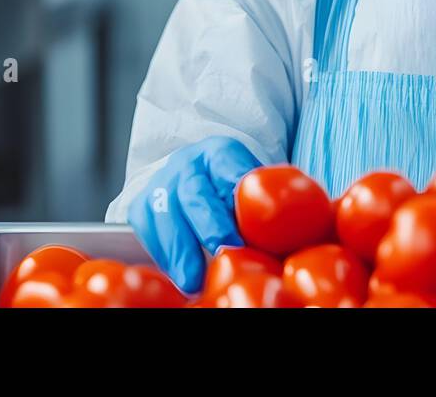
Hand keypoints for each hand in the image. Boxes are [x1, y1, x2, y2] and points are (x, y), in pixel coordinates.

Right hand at [127, 136, 260, 292]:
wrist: (197, 178)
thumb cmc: (234, 191)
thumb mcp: (254, 187)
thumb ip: (269, 203)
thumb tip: (293, 237)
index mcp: (221, 153)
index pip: (228, 167)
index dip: (235, 198)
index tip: (242, 232)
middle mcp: (188, 164)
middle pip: (195, 194)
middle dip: (209, 226)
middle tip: (224, 252)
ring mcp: (161, 182)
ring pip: (164, 214)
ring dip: (180, 251)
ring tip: (193, 281)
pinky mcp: (142, 204)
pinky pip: (146, 230)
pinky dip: (162, 256)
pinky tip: (177, 277)